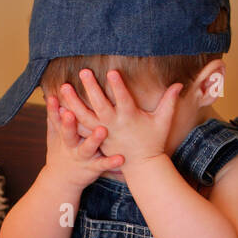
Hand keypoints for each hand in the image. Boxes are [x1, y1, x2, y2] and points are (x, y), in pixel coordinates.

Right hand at [42, 93, 124, 188]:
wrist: (62, 182)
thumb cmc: (60, 153)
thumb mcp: (53, 137)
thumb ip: (54, 117)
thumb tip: (51, 95)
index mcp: (63, 136)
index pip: (57, 120)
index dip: (54, 110)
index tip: (54, 97)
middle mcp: (71, 146)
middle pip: (68, 134)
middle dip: (68, 124)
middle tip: (70, 113)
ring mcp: (82, 157)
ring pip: (87, 148)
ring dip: (93, 139)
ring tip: (101, 130)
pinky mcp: (93, 168)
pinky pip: (103, 164)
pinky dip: (111, 162)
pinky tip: (120, 158)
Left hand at [58, 68, 182, 167]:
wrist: (141, 166)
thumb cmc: (153, 141)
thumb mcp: (163, 122)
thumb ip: (169, 102)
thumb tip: (180, 84)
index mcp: (129, 118)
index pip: (123, 99)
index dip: (118, 86)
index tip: (111, 71)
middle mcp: (113, 125)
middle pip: (100, 105)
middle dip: (91, 88)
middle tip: (83, 72)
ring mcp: (102, 133)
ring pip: (84, 117)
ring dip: (73, 103)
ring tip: (62, 88)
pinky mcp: (94, 139)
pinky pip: (78, 129)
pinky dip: (67, 120)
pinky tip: (57, 108)